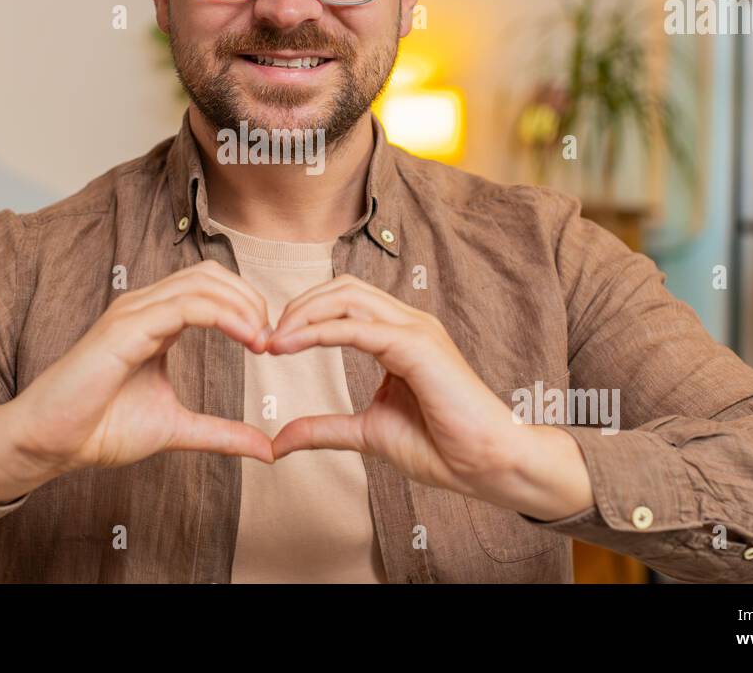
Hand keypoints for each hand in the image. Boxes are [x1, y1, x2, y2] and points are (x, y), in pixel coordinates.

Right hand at [0, 260, 273, 505]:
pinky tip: (248, 339)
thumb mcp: (176, 428)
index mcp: (155, 321)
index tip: (271, 345)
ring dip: (243, 306)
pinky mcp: (125, 327)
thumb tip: (266, 449)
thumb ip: (221, 433)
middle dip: (251, 300)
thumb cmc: (100, 429)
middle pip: (212, 276)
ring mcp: (133, 312)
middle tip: (274, 339)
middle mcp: (144, 307)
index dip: (248, 307)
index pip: (211, 288)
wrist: (50, 443)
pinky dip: (224, 316)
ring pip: (202, 284)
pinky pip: (186, 306)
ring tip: (264, 340)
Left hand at [266, 275, 592, 520]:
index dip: (302, 315)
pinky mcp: (417, 346)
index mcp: (399, 335)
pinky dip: (319, 331)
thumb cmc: (442, 447)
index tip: (269, 343)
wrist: (488, 465)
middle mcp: (408, 323)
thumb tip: (280, 440)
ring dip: (302, 314)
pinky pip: (357, 327)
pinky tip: (291, 345)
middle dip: (297, 306)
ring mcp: (415, 329)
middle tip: (264, 338)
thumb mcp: (367, 433)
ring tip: (273, 340)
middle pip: (341, 288)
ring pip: (347, 297)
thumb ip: (325, 429)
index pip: (344, 301)